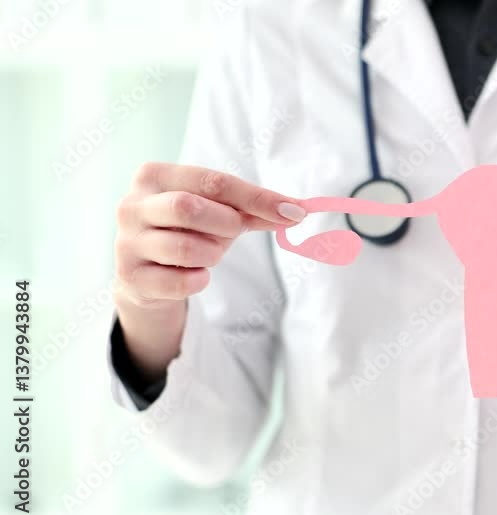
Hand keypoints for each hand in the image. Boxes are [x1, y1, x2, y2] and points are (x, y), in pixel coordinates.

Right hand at [113, 162, 304, 378]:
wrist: (147, 278)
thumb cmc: (189, 233)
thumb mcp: (220, 214)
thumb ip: (254, 210)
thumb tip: (297, 210)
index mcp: (154, 176)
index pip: (213, 181)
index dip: (257, 198)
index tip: (295, 212)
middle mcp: (132, 205)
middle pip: (189, 207)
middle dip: (225, 224)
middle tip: (234, 233)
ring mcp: (126, 242)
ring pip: (185, 247)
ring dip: (212, 254)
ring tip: (209, 254)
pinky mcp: (130, 278)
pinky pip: (179, 282)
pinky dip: (199, 280)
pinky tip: (198, 276)